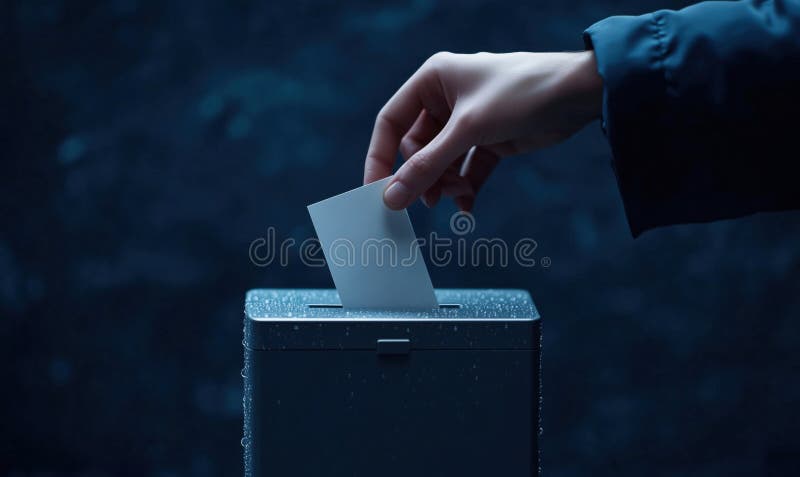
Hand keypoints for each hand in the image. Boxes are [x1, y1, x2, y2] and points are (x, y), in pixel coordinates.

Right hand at [363, 51, 602, 209]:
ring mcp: (468, 121)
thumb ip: (428, 166)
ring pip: (441, 161)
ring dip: (446, 183)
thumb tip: (392, 197)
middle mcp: (446, 98)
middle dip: (425, 176)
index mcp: (433, 80)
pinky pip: (466, 168)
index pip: (390, 123)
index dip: (380, 158)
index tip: (375, 191)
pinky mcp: (490, 139)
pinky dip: (466, 187)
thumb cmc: (522, 93)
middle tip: (431, 201)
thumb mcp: (468, 130)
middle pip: (417, 148)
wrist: (580, 95)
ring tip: (459, 195)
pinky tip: (469, 205)